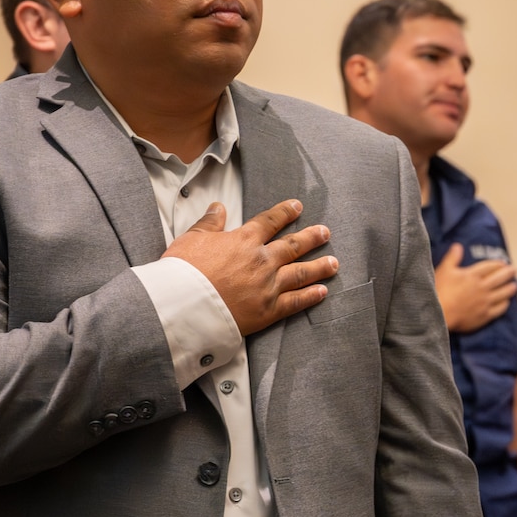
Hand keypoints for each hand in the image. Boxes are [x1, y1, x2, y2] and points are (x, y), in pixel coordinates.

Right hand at [163, 200, 337, 335]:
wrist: (183, 306)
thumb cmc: (183, 272)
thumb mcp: (191, 239)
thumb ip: (209, 223)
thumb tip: (218, 206)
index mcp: (244, 240)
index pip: (270, 221)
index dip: (285, 212)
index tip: (297, 206)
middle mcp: (262, 260)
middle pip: (293, 245)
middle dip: (312, 238)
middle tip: (326, 232)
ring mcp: (268, 286)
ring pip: (301, 273)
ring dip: (319, 266)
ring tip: (334, 262)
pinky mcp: (268, 311)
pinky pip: (295, 302)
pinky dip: (310, 296)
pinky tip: (322, 292)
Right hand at [434, 245, 516, 333]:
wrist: (440, 315)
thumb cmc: (440, 291)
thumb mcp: (444, 270)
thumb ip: (452, 258)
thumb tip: (458, 246)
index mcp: (473, 276)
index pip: (489, 267)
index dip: (497, 264)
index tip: (503, 263)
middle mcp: (482, 288)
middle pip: (499, 279)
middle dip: (508, 273)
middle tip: (515, 270)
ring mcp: (485, 302)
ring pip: (503, 294)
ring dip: (510, 289)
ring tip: (515, 286)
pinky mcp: (484, 315)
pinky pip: (499, 309)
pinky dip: (504, 305)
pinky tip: (507, 303)